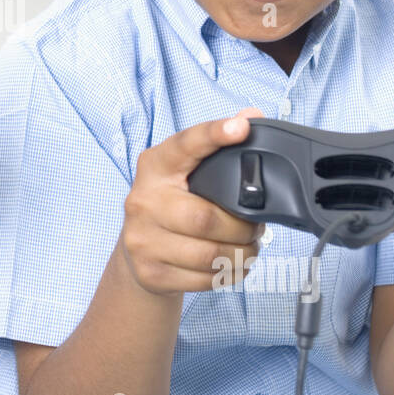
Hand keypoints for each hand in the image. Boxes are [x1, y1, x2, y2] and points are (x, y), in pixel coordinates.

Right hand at [120, 107, 268, 295]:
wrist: (136, 253)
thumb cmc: (170, 205)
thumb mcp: (186, 172)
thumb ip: (216, 146)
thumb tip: (251, 115)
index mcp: (155, 166)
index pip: (185, 145)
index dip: (213, 135)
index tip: (241, 128)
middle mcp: (142, 200)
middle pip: (205, 217)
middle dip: (242, 227)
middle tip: (257, 228)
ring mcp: (142, 240)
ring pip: (210, 254)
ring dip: (242, 254)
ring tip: (250, 248)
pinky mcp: (151, 273)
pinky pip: (205, 279)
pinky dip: (229, 275)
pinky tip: (233, 265)